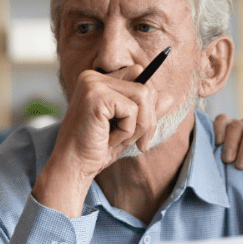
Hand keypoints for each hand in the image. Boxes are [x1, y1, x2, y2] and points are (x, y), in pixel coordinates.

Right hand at [33, 67, 161, 216]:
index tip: (142, 131)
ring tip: (122, 140)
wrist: (73, 167)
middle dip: (149, 118)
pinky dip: (128, 130)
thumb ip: (146, 111)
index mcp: (98, 79)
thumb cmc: (97, 149)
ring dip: (140, 125)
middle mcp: (93, 76)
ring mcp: (93, 84)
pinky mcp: (96, 96)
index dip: (148, 104)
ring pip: (143, 96)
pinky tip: (109, 139)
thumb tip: (169, 96)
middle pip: (145, 86)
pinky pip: (132, 110)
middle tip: (140, 142)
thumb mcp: (128, 128)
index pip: (139, 76)